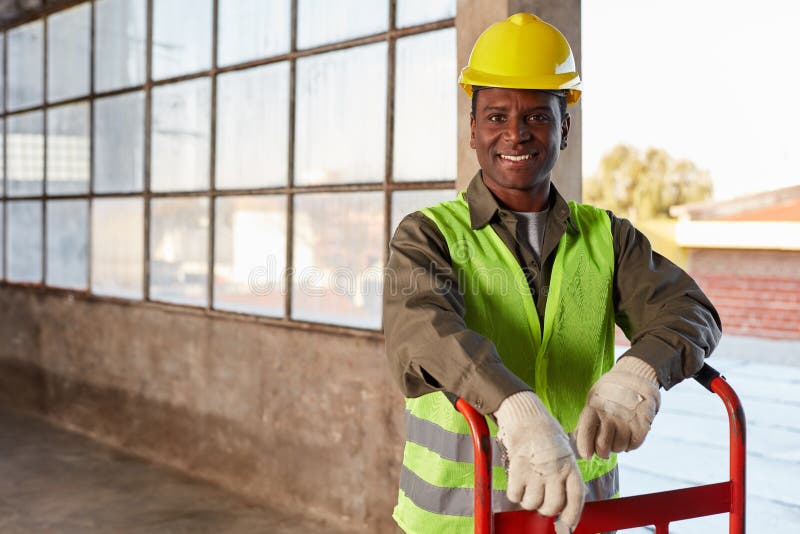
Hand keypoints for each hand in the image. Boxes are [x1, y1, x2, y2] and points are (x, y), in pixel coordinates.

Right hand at [494, 391, 584, 529]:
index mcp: (570, 466)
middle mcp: (556, 470)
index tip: (566, 526)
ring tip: (527, 487)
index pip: (576, 498)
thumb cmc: (544, 433)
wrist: (526, 415)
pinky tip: (516, 483)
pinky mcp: (518, 467)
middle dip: (544, 509)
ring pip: (532, 503)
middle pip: (552, 506)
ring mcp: (536, 469)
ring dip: (527, 500)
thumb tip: (563, 501)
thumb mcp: (564, 451)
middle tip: (539, 500)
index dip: (572, 516)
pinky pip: (515, 494)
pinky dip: (514, 493)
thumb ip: (565, 474)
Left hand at [576, 356, 660, 459]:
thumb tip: (574, 439)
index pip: (586, 434)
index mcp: (593, 408)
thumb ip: (584, 420)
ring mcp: (626, 420)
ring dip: (617, 447)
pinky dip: (631, 444)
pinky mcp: (642, 424)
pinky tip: (628, 435)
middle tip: (604, 448)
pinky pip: (634, 445)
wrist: (635, 375)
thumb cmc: (609, 391)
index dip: (585, 448)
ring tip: (618, 436)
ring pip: (619, 448)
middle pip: (603, 447)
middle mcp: (609, 415)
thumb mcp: (592, 400)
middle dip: (602, 452)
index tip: (586, 456)